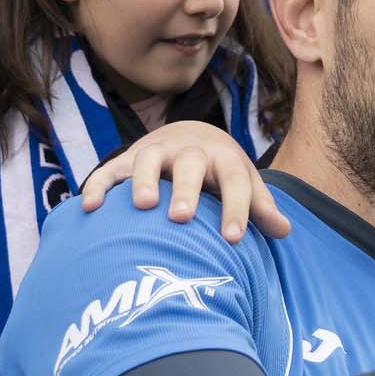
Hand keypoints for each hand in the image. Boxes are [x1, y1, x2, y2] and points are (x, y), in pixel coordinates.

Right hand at [80, 120, 289, 242]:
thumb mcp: (245, 185)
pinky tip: (89, 207)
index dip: (235, 208)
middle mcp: (190, 153)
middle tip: (182, 217)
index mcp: (224, 160)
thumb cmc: (223, 174)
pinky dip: (100, 185)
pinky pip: (110, 170)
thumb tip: (284, 231)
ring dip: (143, 180)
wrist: (193, 136)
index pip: (234, 181)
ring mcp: (157, 153)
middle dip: (186, 189)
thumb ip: (262, 208)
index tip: (233, 239)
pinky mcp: (128, 160)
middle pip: (190, 165)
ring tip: (142, 206)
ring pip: (149, 160)